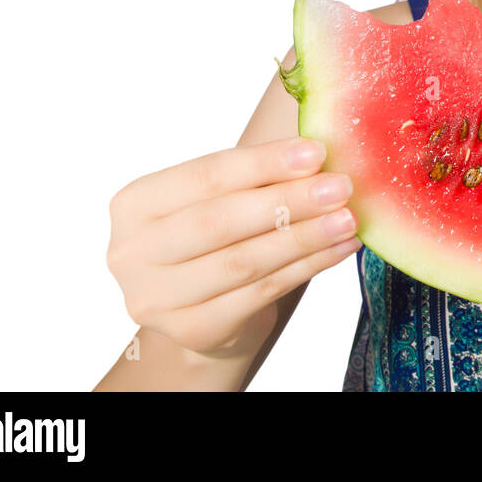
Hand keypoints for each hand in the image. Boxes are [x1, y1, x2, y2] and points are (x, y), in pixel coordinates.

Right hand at [105, 137, 360, 358]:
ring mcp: (156, 298)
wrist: (206, 309)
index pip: (205, 176)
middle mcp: (132, 252)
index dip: (263, 163)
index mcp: (134, 203)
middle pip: (221, 221)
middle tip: (340, 186)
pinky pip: (259, 294)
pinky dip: (306, 268)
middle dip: (288, 201)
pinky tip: (338, 249)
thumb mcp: (222, 200)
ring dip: (305, 237)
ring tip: (348, 218)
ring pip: (244, 261)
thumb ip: (256, 176)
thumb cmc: (217, 238)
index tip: (316, 151)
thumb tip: (320, 152)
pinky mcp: (190, 331)